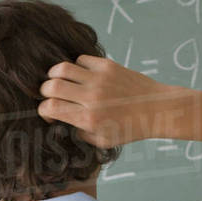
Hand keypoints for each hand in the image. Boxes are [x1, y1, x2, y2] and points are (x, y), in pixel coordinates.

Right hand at [37, 55, 186, 148]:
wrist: (158, 109)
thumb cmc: (130, 128)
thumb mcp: (104, 141)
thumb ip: (80, 133)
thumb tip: (62, 121)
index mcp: (89, 119)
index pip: (50, 108)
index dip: (43, 110)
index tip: (49, 112)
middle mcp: (92, 98)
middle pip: (51, 86)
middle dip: (44, 91)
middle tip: (51, 95)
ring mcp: (99, 79)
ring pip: (62, 68)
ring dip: (55, 75)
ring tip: (60, 80)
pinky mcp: (108, 66)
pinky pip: (80, 59)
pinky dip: (76, 66)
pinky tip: (82, 75)